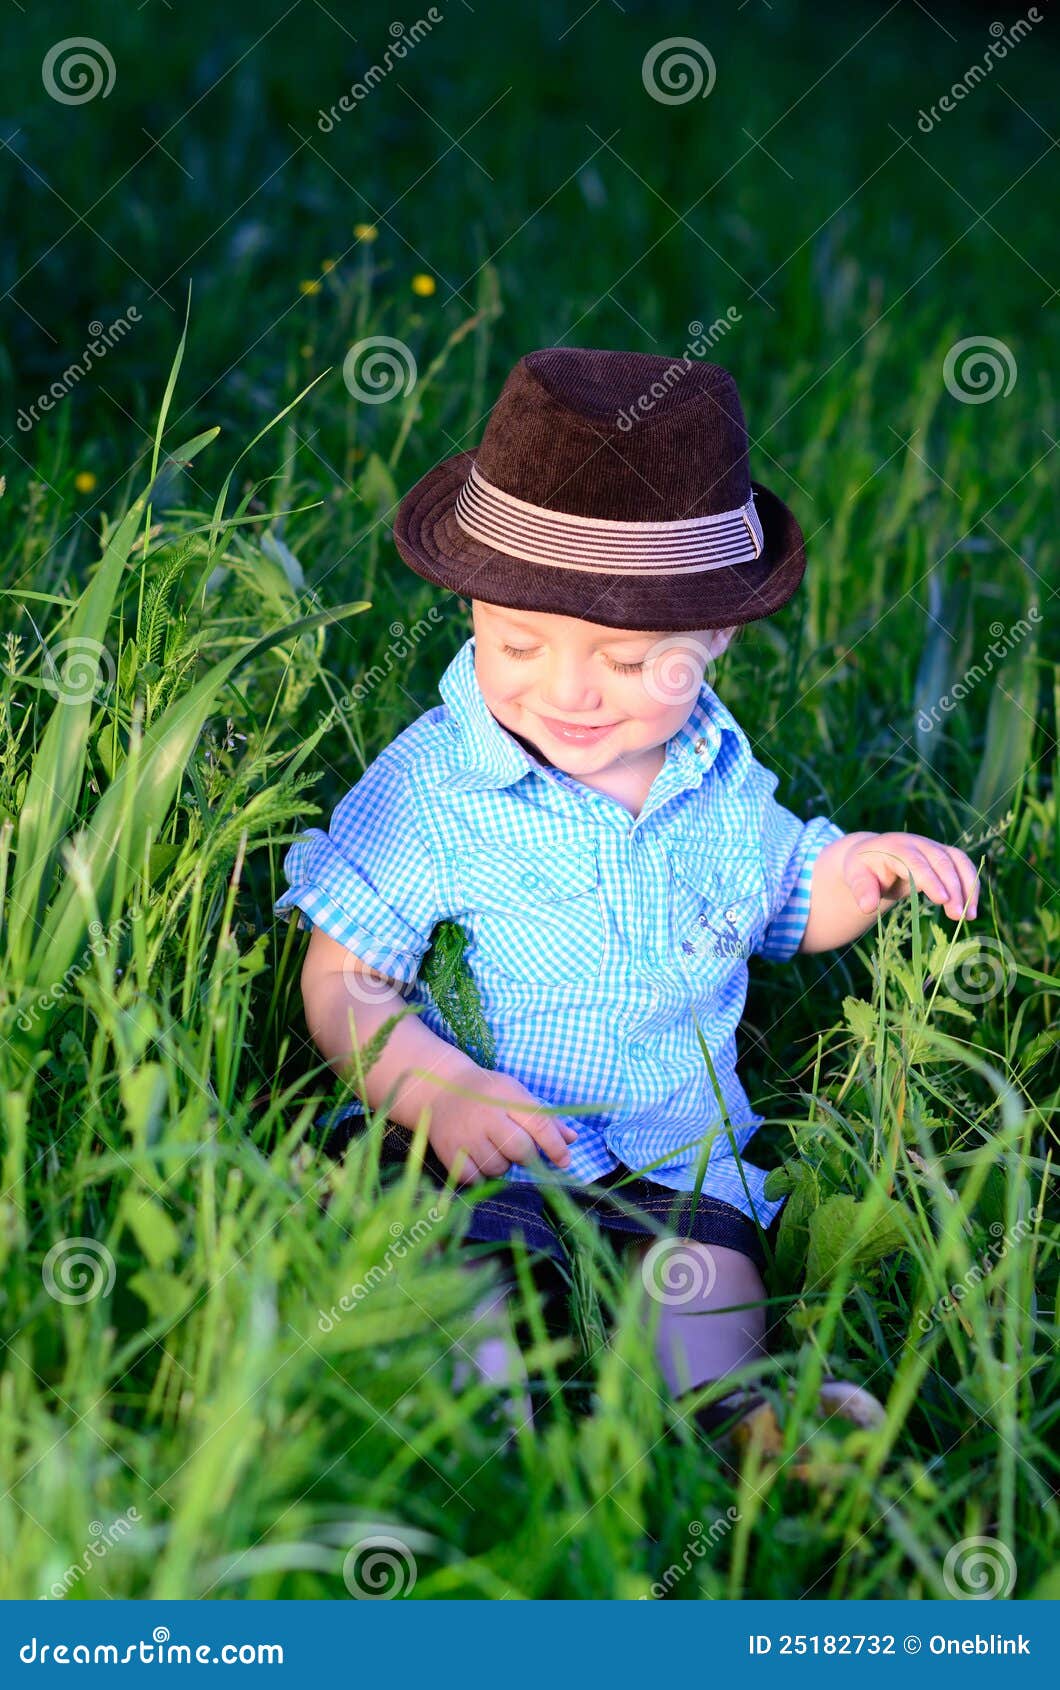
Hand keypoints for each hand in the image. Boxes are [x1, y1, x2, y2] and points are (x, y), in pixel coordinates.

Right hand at [426, 1068, 578, 1186]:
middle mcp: (486, 1115)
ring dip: (503, 1165)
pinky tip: (478, 1158)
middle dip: (528, 1157)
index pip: (539, 1124)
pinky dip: (481, 1175)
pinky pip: (475, 1178)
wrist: (439, 1088)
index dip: (556, 1147)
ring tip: (493, 1148)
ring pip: (498, 1167)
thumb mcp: (515, 1093)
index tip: (565, 1161)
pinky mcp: (449, 1151)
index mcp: (507, 1096)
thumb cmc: (486, 1093)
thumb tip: (572, 1138)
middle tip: (520, 1150)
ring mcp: (466, 1134)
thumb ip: (543, 1118)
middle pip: (520, 1150)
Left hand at [841, 831, 978, 921]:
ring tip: (968, 916)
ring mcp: (933, 847)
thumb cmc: (864, 869)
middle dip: (953, 888)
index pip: (915, 861)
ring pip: (958, 862)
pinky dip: (971, 885)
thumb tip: (867, 907)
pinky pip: (964, 866)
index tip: (942, 899)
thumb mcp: (855, 877)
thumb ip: (861, 890)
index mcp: (894, 846)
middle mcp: (917, 843)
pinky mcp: (944, 854)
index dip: (930, 879)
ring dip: (968, 887)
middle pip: (941, 862)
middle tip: (957, 915)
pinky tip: (971, 908)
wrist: (873, 854)